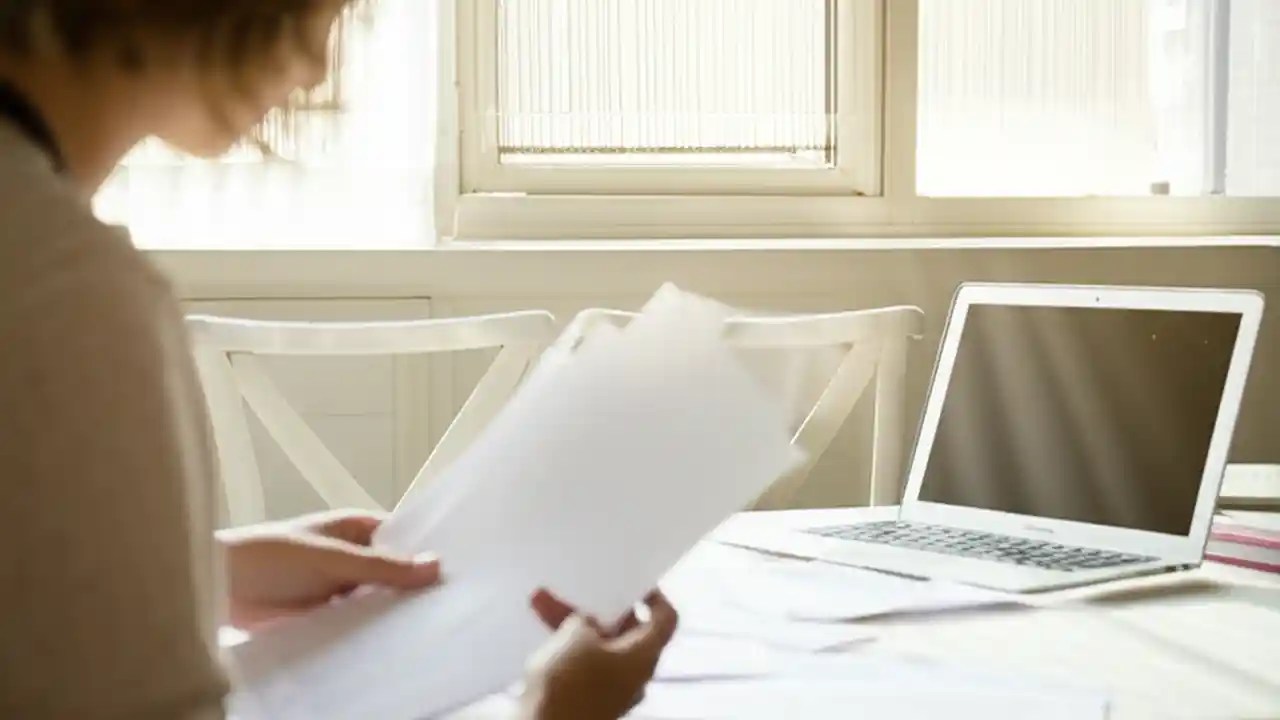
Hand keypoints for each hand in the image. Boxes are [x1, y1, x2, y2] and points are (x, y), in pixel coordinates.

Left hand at [217, 511, 440, 629]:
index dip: (428, 552)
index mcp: (355, 529)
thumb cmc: (268, 557)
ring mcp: (337, 590)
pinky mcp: (324, 619)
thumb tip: (435, 565)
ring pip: (377, 602)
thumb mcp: (333, 558)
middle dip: (414, 588)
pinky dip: (370, 634)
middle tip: (451, 606)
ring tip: (429, 629)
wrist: (214, 590)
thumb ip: (383, 566)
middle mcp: (350, 558)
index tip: (459, 570)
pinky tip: (392, 646)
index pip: (404, 538)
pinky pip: (357, 626)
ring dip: (392, 614)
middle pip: (393, 574)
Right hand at [521, 589, 677, 719]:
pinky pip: (582, 663)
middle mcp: (633, 674)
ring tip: (541, 602)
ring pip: (596, 645)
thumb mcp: (576, 636)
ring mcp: (611, 688)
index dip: (654, 596)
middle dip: (596, 607)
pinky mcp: (589, 698)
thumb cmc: (569, 685)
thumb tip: (588, 622)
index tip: (635, 581)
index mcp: (644, 657)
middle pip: (625, 630)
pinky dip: (564, 646)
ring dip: (571, 624)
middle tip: (578, 588)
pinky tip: (540, 630)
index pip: (665, 619)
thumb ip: (586, 620)